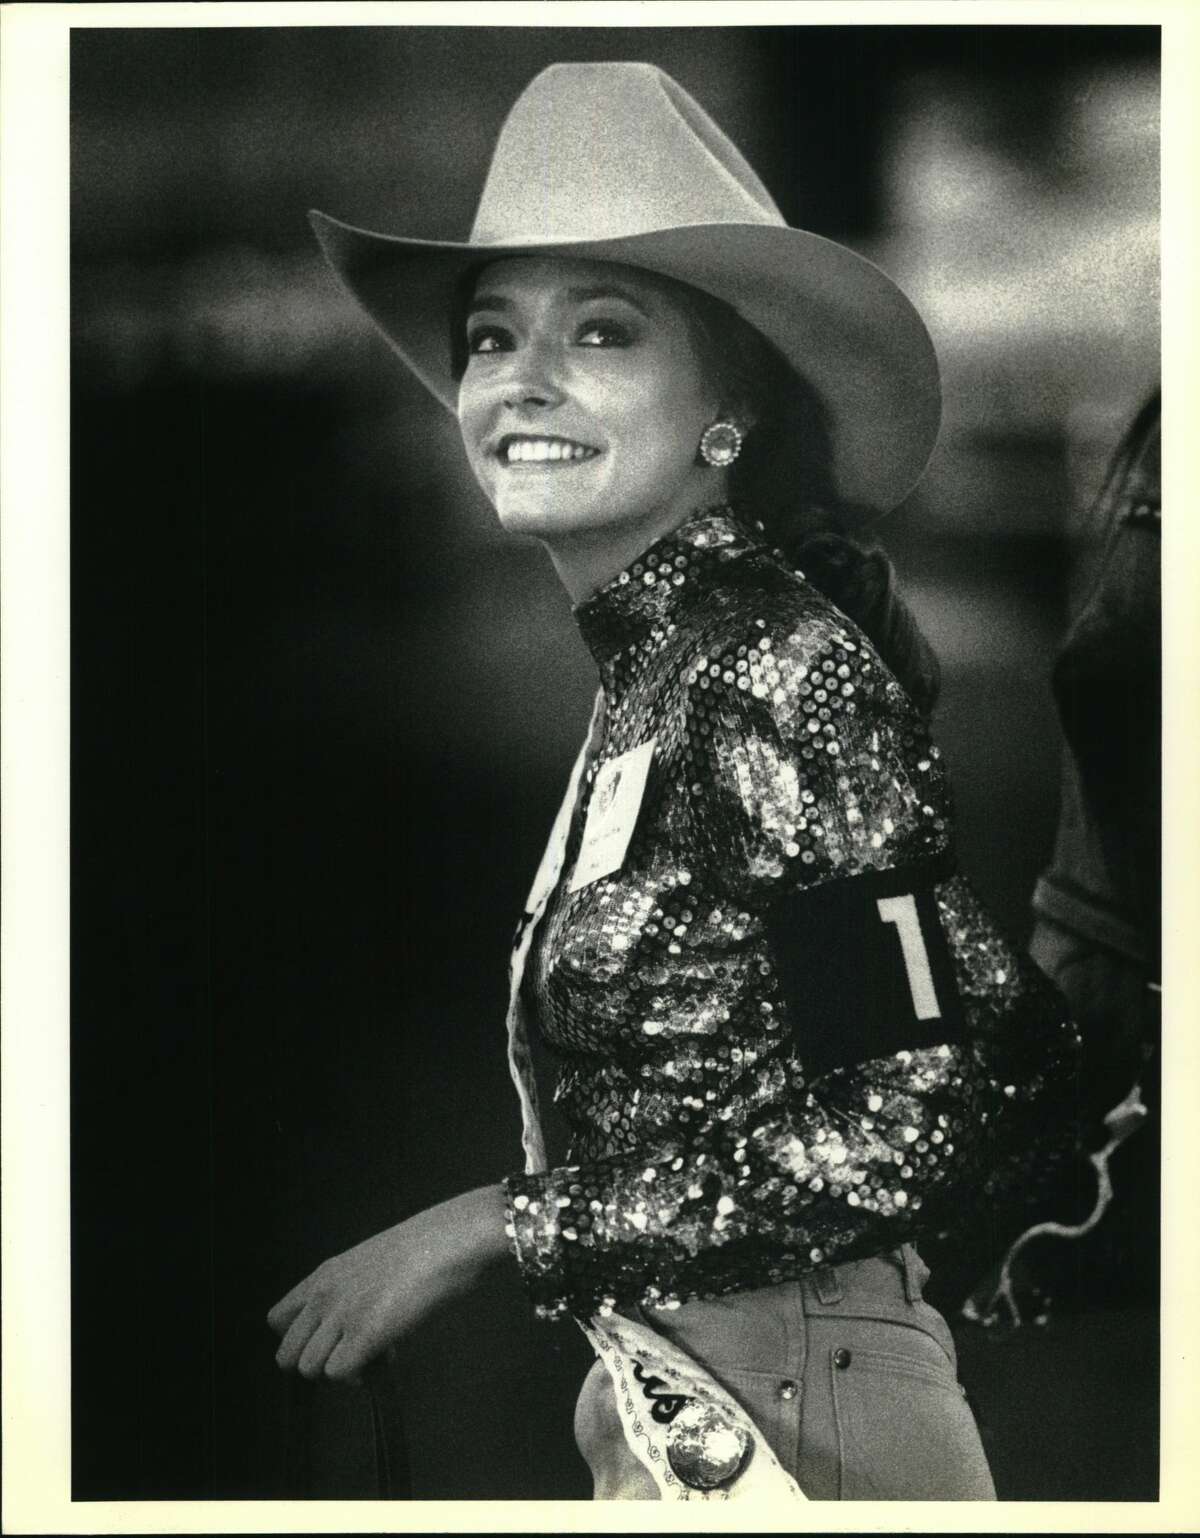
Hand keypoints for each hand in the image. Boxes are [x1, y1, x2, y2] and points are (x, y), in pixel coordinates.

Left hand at [267, 1184, 509, 1382]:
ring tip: (372, 1354)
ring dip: (339, 1371)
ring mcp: (343, 1313)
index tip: (330, 1338)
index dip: (300, 1338)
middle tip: (350, 1353)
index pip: (277, 1321)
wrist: (451, 1240)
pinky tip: (385, 1355)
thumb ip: (350, 1295)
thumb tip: (351, 1333)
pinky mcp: (366, 1333)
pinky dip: (360, 1375)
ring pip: (310, 1368)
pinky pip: (339, 1373)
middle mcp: (324, 1295)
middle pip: (286, 1355)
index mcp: (323, 1275)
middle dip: (316, 1363)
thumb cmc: (424, 1248)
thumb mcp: (370, 1264)